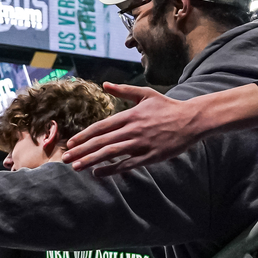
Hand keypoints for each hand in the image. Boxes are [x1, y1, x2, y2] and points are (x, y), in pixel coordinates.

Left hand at [63, 83, 206, 175]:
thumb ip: (124, 90)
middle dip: (81, 151)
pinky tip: (98, 173)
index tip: (70, 143)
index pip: (101, 127)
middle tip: (65, 159)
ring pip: (111, 153)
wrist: (192, 120)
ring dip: (91, 160)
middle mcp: (133, 129)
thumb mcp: (145, 94)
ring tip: (76, 167)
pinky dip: (111, 169)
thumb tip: (105, 84)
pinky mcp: (150, 156)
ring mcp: (141, 144)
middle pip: (102, 141)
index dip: (84, 136)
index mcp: (130, 115)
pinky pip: (127, 164)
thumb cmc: (167, 107)